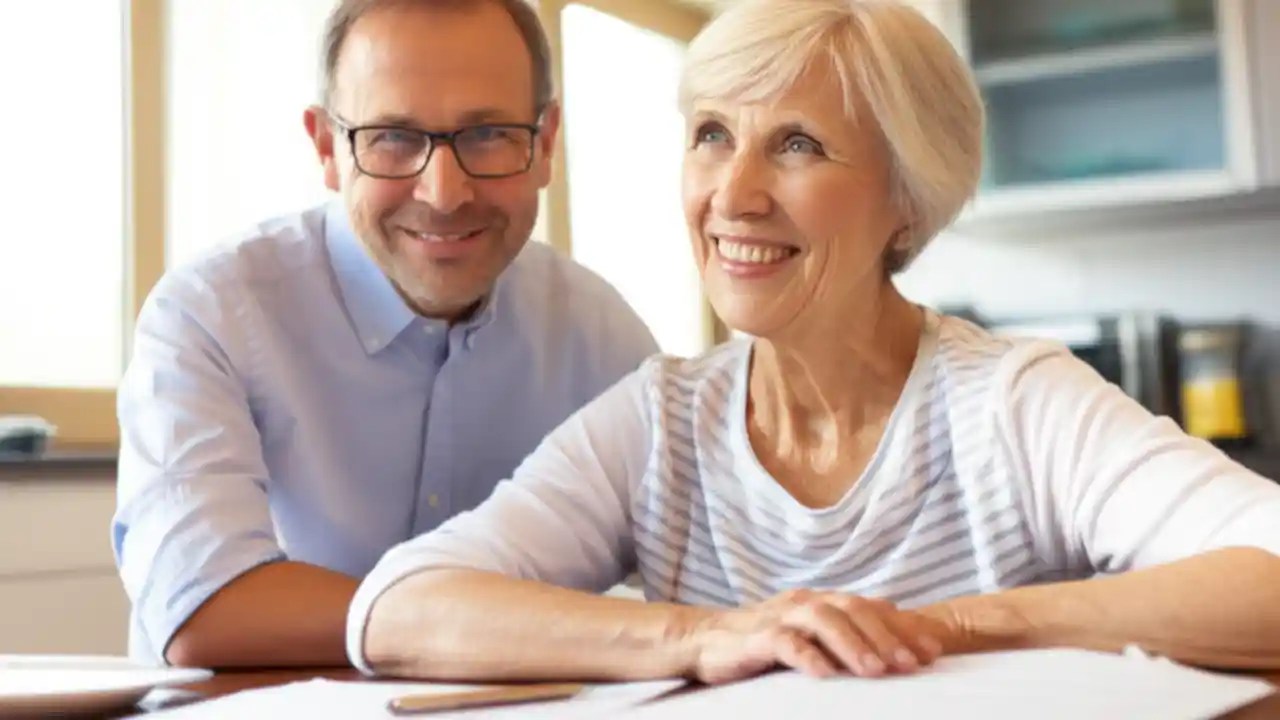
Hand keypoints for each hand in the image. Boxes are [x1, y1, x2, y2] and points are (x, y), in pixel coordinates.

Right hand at [687, 589, 948, 683]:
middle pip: (852, 609)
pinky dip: (808, 656)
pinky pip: (785, 642)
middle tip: (912, 663)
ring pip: (823, 619)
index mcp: (821, 601)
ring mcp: (780, 615)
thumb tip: (891, 656)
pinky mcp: (756, 636)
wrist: (702, 640)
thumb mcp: (807, 639)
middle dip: (886, 635)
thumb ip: (841, 640)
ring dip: (854, 644)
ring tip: (877, 671)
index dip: (903, 627)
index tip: (932, 651)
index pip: (870, 607)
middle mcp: (805, 601)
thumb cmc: (760, 644)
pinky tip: (825, 675)